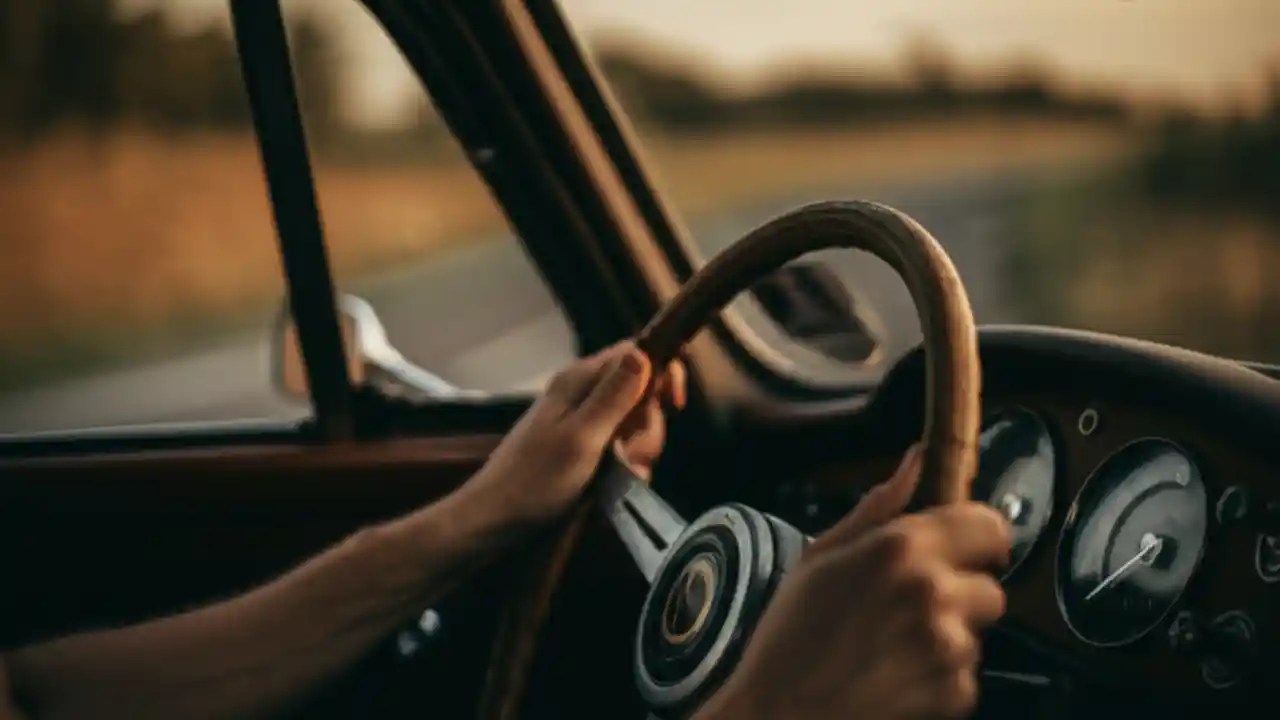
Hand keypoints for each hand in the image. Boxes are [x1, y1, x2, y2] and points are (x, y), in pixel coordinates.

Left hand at [463, 341, 685, 528]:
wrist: (496, 519)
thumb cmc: (536, 479)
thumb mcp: (582, 437)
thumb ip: (614, 396)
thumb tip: (644, 351)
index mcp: (580, 380)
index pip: (637, 351)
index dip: (662, 371)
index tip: (674, 405)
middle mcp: (583, 392)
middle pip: (641, 392)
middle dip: (647, 426)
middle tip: (630, 455)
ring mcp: (583, 421)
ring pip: (634, 424)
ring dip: (638, 451)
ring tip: (621, 475)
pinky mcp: (583, 447)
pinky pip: (621, 447)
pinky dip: (626, 466)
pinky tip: (616, 484)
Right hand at [697, 445, 1010, 719]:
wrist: (781, 711)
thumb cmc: (790, 632)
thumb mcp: (821, 555)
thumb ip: (878, 506)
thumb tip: (917, 459)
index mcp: (902, 548)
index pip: (989, 525)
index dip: (978, 537)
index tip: (962, 549)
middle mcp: (934, 591)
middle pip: (990, 587)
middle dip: (960, 595)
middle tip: (912, 607)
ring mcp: (949, 645)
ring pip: (977, 632)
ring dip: (948, 637)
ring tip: (895, 645)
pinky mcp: (956, 692)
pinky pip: (968, 674)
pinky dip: (942, 676)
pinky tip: (897, 674)